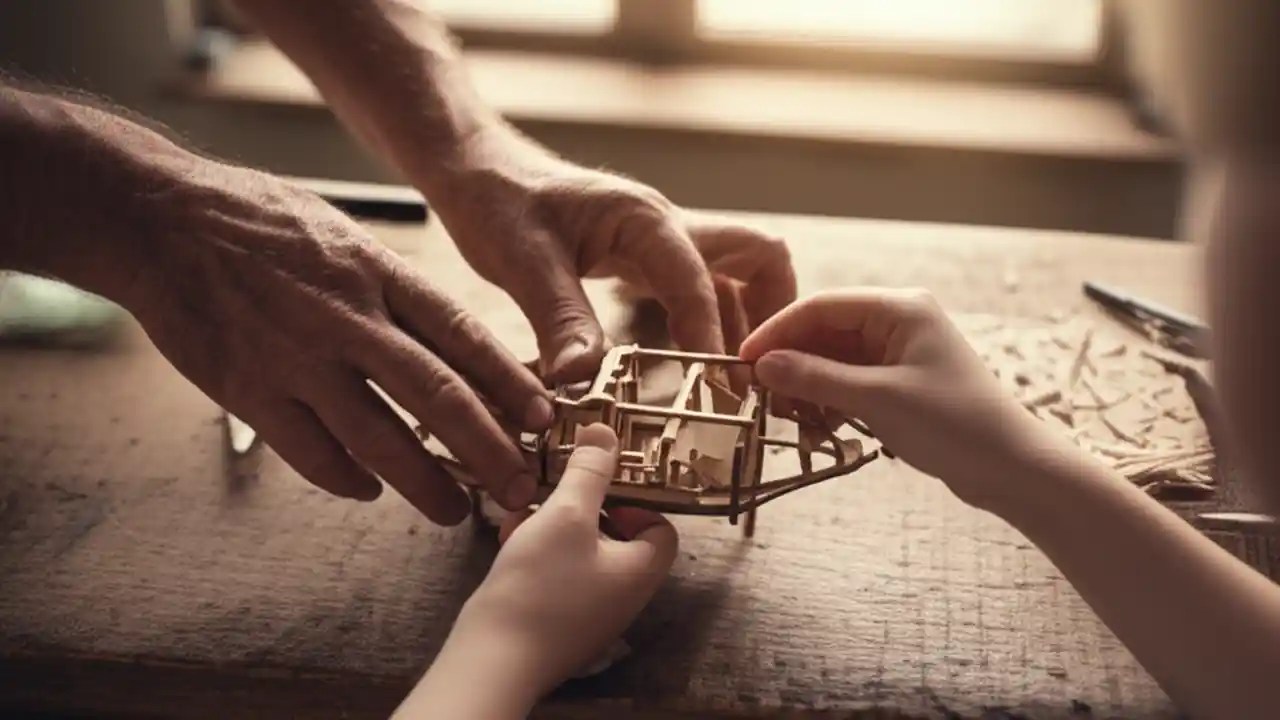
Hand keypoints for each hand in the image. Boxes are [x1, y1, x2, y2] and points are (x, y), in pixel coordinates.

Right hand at [128, 163, 549, 521]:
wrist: (159, 219)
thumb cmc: (259, 220)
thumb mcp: (345, 233)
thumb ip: (394, 287)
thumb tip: (451, 339)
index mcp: (378, 274)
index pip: (461, 334)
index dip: (507, 382)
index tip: (542, 418)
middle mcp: (347, 319)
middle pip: (436, 395)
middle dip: (487, 448)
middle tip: (520, 486)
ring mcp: (297, 359)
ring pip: (378, 437)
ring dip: (425, 482)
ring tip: (456, 510)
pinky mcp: (249, 391)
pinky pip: (310, 452)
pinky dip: (346, 478)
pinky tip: (369, 491)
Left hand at [429, 129, 795, 381]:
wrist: (473, 168)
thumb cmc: (495, 199)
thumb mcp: (521, 261)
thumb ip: (560, 320)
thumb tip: (584, 381)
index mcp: (645, 218)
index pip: (700, 282)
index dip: (711, 338)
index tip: (716, 389)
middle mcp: (665, 226)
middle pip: (758, 258)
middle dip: (771, 314)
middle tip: (756, 374)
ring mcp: (658, 242)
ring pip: (733, 275)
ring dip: (744, 321)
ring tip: (734, 382)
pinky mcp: (640, 259)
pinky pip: (695, 289)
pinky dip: (705, 323)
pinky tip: (688, 365)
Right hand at [443, 425, 676, 702]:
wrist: (493, 660)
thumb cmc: (540, 586)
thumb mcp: (567, 514)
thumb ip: (589, 472)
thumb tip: (607, 431)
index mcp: (640, 572)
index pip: (662, 529)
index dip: (639, 501)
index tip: (604, 486)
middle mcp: (621, 597)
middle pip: (618, 538)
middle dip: (583, 507)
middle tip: (557, 490)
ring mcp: (587, 613)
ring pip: (579, 553)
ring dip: (553, 525)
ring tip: (523, 510)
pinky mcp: (554, 622)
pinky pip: (556, 575)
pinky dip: (538, 551)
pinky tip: (508, 537)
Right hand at [740, 288, 1064, 511]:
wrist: (1010, 467)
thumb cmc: (953, 424)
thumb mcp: (877, 399)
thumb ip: (816, 378)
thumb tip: (762, 364)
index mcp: (900, 308)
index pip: (821, 306)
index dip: (778, 331)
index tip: (743, 360)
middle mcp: (899, 320)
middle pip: (825, 331)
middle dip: (791, 362)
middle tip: (761, 394)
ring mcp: (901, 352)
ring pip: (835, 359)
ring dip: (809, 385)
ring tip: (789, 416)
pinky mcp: (902, 381)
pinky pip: (851, 381)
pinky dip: (830, 400)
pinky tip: (817, 425)